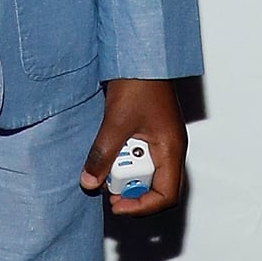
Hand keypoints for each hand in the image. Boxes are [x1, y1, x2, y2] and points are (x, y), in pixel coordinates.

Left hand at [79, 78, 186, 215]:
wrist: (140, 54)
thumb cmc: (138, 82)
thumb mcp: (116, 122)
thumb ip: (103, 155)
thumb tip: (89, 182)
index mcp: (171, 149)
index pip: (166, 195)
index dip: (142, 206)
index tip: (116, 204)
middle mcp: (171, 148)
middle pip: (157, 187)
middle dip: (131, 191)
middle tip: (107, 185)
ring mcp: (162, 139)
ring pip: (147, 172)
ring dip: (126, 173)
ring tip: (107, 164)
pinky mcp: (151, 131)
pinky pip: (140, 156)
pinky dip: (124, 159)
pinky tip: (110, 150)